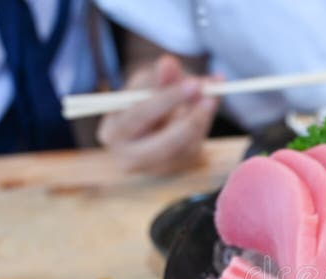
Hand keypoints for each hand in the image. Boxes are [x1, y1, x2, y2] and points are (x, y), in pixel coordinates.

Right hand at [97, 55, 217, 175]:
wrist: (150, 121)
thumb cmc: (144, 97)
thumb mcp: (148, 82)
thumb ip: (159, 76)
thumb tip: (168, 63)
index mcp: (113, 132)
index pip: (139, 116)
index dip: (168, 99)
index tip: (194, 83)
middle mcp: (129, 156)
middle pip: (164, 144)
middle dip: (191, 119)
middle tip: (211, 95)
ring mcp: (154, 167)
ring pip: (185, 147)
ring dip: (202, 120)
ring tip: (212, 94)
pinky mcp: (175, 169)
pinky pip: (194, 149)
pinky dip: (204, 126)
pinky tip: (207, 106)